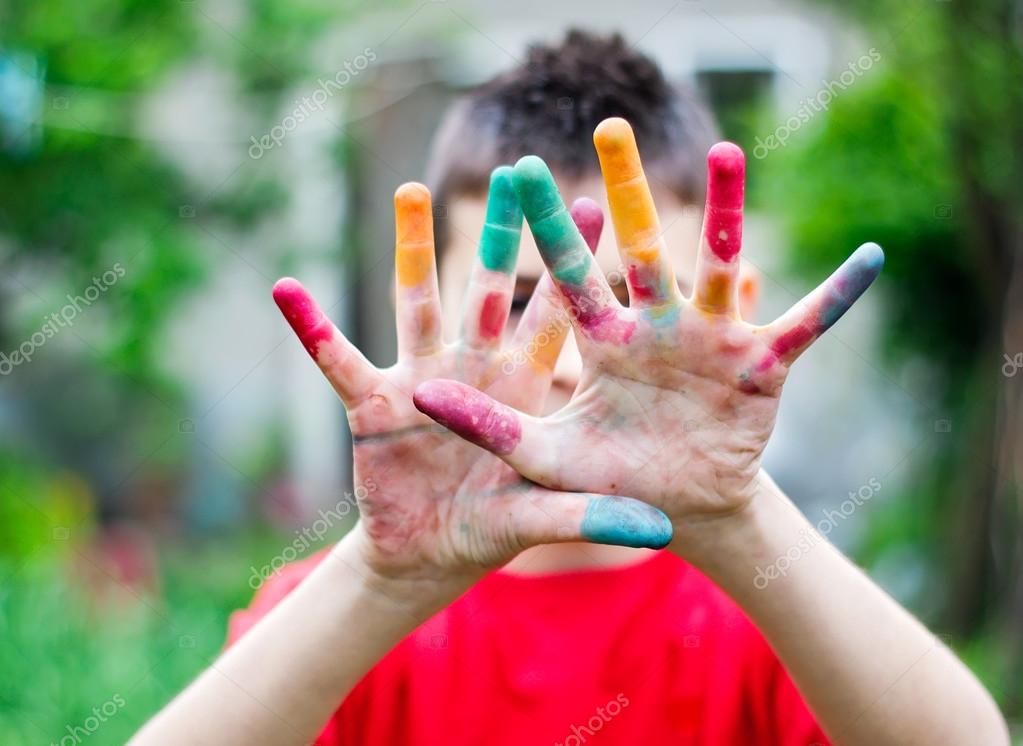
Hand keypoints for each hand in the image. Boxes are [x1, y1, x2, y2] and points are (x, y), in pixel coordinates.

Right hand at [273, 166, 669, 587]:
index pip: (553, 316)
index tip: (594, 206)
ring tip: (411, 191)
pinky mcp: (372, 404)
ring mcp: (421, 381)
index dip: (572, 265)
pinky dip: (313, 328)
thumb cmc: (491, 527)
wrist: (428, 554)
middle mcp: (474, 370)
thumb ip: (590, 517)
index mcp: (520, 388)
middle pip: (490, 291)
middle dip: (503, 235)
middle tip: (516, 172)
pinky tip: (287, 290)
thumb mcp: (540, 517)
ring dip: (415, 250)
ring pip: (419, 304)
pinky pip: (339, 360)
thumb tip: (660, 530)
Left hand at [412, 118, 881, 557]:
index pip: (571, 277)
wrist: (667, 511)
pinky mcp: (758, 368)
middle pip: (638, 249)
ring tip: (728, 151)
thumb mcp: (541, 457)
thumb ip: (484, 427)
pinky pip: (804, 326)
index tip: (524, 171)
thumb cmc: (603, 480)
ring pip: (716, 266)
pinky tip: (870, 260)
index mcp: (604, 343)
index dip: (549, 230)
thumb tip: (415, 395)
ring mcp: (708, 341)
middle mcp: (655, 328)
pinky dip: (835, 298)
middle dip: (625, 192)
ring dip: (724, 214)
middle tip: (611, 126)